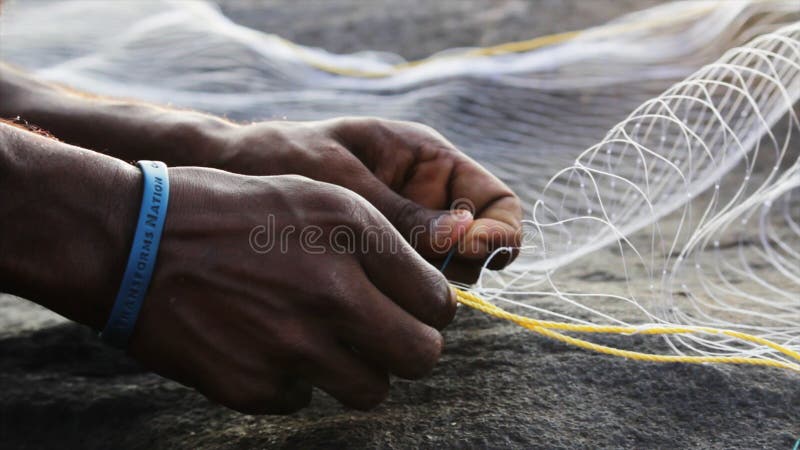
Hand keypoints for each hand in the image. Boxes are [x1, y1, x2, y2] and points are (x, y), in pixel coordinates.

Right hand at [128, 168, 455, 413]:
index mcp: (352, 234)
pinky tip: (261, 343)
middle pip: (420, 356)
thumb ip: (378, 242)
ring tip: (320, 340)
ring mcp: (293, 346)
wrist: (132, 242)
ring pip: (370, 389)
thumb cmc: (228, 212)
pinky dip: (292, 379)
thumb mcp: (313, 198)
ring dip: (356, 370)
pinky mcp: (254, 386)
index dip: (429, 310)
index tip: (411, 310)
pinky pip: (303, 399)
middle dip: (409, 349)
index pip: (437, 303)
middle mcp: (332, 293)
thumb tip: (424, 296)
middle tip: (383, 337)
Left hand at [218, 118, 522, 281]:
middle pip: (477, 244)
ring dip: (428, 287)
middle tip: (421, 277)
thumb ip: (402, 212)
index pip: (496, 201)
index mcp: (425, 161)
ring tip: (382, 284)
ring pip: (444, 271)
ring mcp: (401, 231)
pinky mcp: (377, 260)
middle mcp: (423, 197)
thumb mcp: (343, 182)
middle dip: (461, 266)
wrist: (225, 175)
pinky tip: (367, 299)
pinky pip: (408, 285)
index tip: (472, 256)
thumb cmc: (280, 159)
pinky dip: (399, 298)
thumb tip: (464, 239)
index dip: (498, 233)